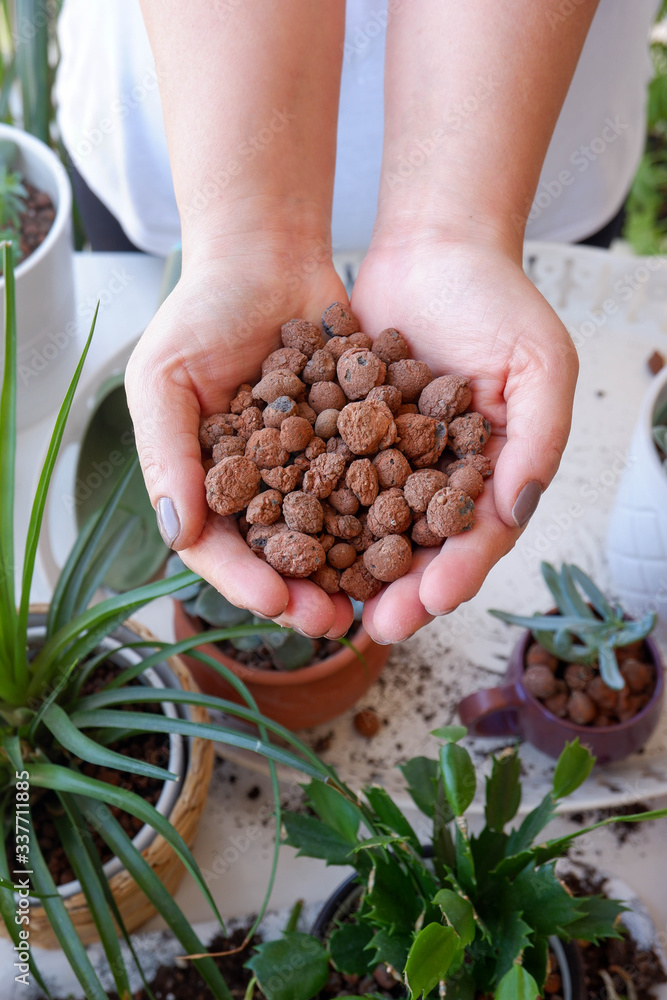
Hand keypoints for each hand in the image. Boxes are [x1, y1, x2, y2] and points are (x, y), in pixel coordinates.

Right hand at [125, 242, 354, 638]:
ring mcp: (302, 464)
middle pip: (275, 553)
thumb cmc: (201, 311)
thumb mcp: (164, 377)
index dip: (245, 580)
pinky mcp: (347, 441)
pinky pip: (365, 487)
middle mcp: (253, 482)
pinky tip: (408, 541)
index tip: (278, 605)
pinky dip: (381, 516)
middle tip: (333, 623)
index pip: (216, 547)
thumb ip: (165, 452)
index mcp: (201, 478)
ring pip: (325, 533)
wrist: (268, 252)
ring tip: (375, 601)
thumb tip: (176, 532)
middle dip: (301, 591)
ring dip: (346, 569)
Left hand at [350, 236, 578, 643]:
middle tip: (367, 626)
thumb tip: (513, 513)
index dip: (454, 574)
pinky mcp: (351, 434)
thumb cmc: (499, 301)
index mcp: (494, 470)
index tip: (426, 605)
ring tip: (322, 601)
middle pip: (419, 547)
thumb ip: (537, 440)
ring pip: (371, 525)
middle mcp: (442, 474)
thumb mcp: (539, 364)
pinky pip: (332, 479)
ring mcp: (394, 457)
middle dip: (396, 589)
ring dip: (349, 565)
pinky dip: (314, 510)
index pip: (476, 538)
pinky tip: (289, 538)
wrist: (434, 246)